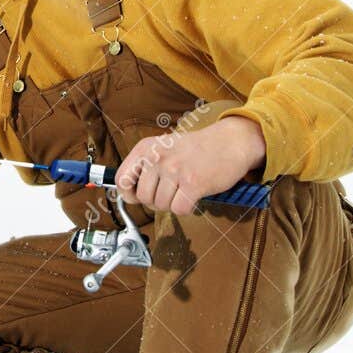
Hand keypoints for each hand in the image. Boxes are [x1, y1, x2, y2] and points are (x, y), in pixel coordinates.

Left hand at [115, 118, 266, 216]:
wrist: (230, 142)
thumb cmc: (198, 148)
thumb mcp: (164, 147)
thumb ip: (145, 166)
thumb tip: (128, 194)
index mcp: (147, 147)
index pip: (122, 179)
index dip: (129, 194)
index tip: (137, 197)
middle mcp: (158, 157)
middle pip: (143, 197)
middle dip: (156, 201)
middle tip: (171, 193)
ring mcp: (175, 170)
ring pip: (161, 206)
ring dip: (172, 204)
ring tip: (184, 191)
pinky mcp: (193, 183)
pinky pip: (179, 210)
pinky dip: (186, 208)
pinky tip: (193, 196)